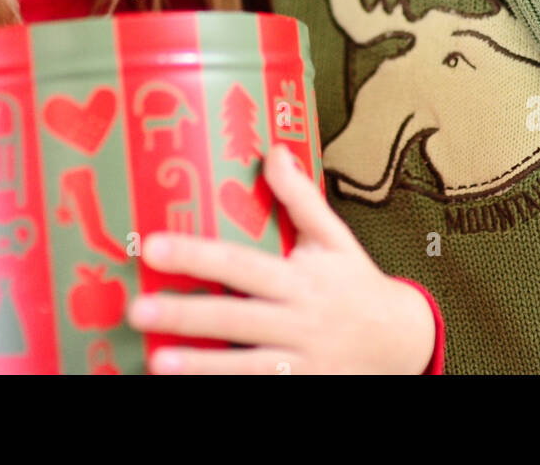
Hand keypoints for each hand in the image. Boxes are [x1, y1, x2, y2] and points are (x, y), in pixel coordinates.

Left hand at [125, 144, 436, 373]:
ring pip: (244, 366)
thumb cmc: (357, 283)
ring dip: (199, 365)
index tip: (153, 245)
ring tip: (156, 361)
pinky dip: (226, 388)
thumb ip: (300, 197)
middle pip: (234, 317)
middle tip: (137, 308)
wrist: (402, 342)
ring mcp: (299, 361)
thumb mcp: (334, 237)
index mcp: (300, 277)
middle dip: (185, 313)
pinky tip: (189, 387)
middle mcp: (297, 320)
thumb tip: (274, 149)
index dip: (196, 255)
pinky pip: (261, 389)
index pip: (240, 263)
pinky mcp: (302, 389)